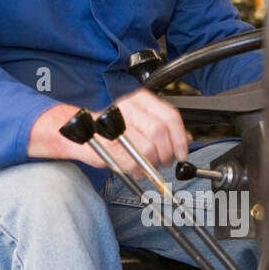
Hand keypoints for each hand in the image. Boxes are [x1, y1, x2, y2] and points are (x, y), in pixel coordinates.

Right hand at [27, 89, 190, 177]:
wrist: (82, 133)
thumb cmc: (113, 129)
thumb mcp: (143, 124)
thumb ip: (165, 129)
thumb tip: (186, 140)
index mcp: (141, 99)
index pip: (170, 117)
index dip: (180, 139)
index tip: (182, 153)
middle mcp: (129, 106)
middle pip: (160, 132)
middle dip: (166, 153)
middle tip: (165, 161)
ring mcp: (116, 122)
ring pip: (147, 147)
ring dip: (151, 163)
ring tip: (147, 166)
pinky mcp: (107, 141)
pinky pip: (131, 160)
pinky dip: (137, 170)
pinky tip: (135, 169)